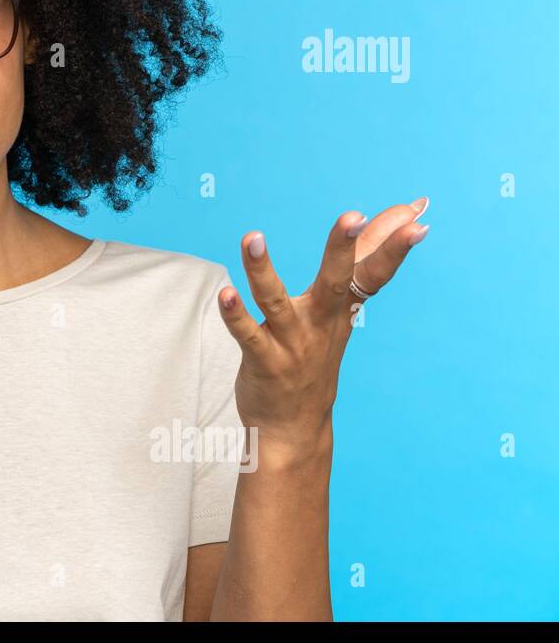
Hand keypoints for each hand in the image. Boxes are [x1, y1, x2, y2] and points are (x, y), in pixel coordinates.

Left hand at [216, 196, 430, 458]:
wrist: (294, 428)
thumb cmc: (313, 355)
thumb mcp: (340, 309)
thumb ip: (360, 262)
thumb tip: (401, 218)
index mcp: (339, 309)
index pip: (371, 274)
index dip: (393, 248)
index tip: (417, 219)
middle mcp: (319, 323)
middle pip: (335, 281)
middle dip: (343, 248)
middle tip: (352, 214)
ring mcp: (291, 344)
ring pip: (275, 302)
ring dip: (262, 270)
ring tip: (253, 237)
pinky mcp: (263, 362)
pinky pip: (247, 335)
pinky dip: (235, 315)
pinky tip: (225, 293)